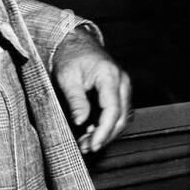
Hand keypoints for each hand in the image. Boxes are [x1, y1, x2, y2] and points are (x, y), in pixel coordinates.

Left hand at [51, 29, 131, 154]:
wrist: (76, 42)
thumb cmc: (71, 56)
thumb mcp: (67, 77)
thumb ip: (76, 100)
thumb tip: (80, 122)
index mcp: (109, 76)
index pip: (112, 110)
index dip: (104, 131)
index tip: (93, 145)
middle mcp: (122, 81)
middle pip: (121, 118)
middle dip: (105, 136)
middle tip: (86, 147)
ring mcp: (123, 86)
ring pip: (122, 117)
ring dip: (107, 132)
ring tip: (87, 142)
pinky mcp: (119, 90)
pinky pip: (120, 112)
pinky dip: (108, 124)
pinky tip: (93, 131)